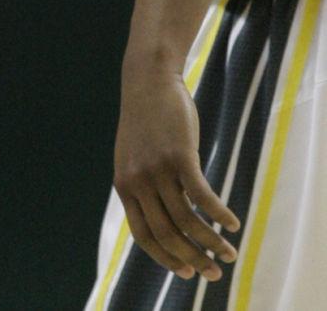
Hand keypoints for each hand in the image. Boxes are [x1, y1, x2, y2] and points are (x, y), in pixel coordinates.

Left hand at [114, 64, 238, 281]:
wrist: (147, 83)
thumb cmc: (146, 124)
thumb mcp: (136, 158)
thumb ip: (145, 187)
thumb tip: (168, 218)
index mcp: (124, 186)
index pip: (143, 235)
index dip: (166, 258)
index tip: (186, 272)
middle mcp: (137, 181)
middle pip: (167, 233)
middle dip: (193, 259)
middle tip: (214, 274)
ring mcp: (157, 169)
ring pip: (187, 220)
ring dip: (211, 242)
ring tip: (230, 252)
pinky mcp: (179, 156)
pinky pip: (202, 196)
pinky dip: (219, 215)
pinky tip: (232, 224)